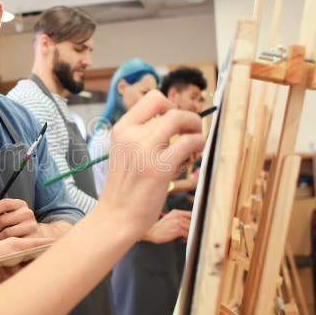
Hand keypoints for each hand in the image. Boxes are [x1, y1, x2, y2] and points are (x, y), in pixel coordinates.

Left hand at [0, 198, 38, 240]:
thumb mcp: (7, 213)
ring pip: (7, 233)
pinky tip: (4, 244)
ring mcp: (31, 226)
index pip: (5, 203)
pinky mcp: (32, 239)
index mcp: (20, 204)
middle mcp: (27, 213)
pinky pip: (13, 243)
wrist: (33, 235)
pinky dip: (5, 245)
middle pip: (2, 220)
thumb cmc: (16, 223)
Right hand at [97, 91, 204, 241]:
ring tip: (195, 143)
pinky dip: (199, 144)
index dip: (170, 105)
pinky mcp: (159, 167)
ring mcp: (145, 150)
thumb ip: (143, 135)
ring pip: (180, 120)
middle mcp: (131, 135)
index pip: (152, 98)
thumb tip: (172, 121)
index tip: (175, 121)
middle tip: (191, 133)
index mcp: (122, 129)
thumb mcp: (125, 151)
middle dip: (188, 118)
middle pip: (170, 109)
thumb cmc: (125, 188)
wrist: (116, 216)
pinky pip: (188, 143)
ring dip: (195, 129)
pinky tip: (196, 154)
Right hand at [143, 210, 191, 243]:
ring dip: (190, 234)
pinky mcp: (177, 230)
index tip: (194, 226)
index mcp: (176, 212)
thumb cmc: (160, 227)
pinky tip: (183, 240)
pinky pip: (187, 234)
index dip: (194, 221)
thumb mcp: (169, 218)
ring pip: (190, 228)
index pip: (191, 214)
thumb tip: (189, 224)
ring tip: (186, 237)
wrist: (151, 232)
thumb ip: (179, 218)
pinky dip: (186, 238)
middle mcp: (177, 216)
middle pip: (192, 222)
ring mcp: (177, 223)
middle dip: (192, 229)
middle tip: (189, 234)